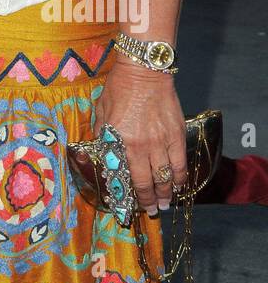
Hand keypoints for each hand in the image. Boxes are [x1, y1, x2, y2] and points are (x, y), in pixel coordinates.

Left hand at [94, 58, 187, 214]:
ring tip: (165, 203)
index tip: (128, 205)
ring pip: (166, 178)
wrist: (144, 71)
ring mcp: (161, 142)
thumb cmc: (119, 89)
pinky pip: (181, 164)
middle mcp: (141, 146)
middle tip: (151, 210)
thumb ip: (102, 134)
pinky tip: (178, 185)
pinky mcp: (177, 135)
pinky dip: (180, 178)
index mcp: (119, 141)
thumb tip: (102, 152)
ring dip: (166, 194)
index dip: (126, 194)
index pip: (123, 177)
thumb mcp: (101, 112)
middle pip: (147, 183)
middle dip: (148, 201)